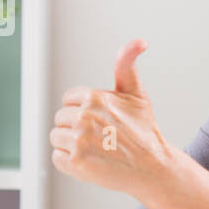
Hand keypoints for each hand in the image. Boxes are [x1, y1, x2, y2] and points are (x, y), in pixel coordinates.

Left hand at [49, 38, 173, 199]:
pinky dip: (69, 162)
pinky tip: (89, 160)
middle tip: (99, 136)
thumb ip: (126, 65)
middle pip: (60, 118)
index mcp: (94, 98)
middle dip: (75, 127)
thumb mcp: (136, 93)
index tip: (98, 119)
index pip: (68, 100)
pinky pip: (57, 158)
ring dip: (70, 144)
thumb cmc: (144, 131)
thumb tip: (139, 41)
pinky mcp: (77, 163)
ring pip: (56, 137)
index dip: (82, 110)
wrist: (152, 167)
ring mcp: (79, 141)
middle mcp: (84, 117)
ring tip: (94, 148)